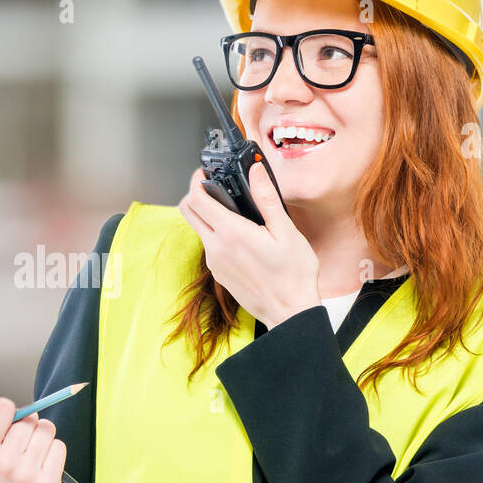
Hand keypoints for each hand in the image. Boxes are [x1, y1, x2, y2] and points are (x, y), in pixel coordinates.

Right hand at [0, 369, 64, 482]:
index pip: (4, 406)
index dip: (4, 411)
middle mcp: (3, 465)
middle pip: (28, 418)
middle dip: (22, 425)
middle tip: (12, 442)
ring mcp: (27, 476)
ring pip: (46, 429)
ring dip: (39, 436)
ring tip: (24, 452)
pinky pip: (59, 446)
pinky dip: (52, 450)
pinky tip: (37, 462)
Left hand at [177, 163, 320, 328]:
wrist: (289, 312)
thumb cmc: (293, 274)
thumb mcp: (286, 231)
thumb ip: (266, 198)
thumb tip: (256, 170)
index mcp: (232, 233)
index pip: (196, 199)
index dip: (197, 180)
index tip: (205, 172)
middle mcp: (216, 248)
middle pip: (188, 211)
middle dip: (195, 194)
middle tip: (214, 187)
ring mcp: (215, 262)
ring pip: (198, 229)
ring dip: (206, 214)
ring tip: (234, 210)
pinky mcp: (218, 273)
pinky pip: (209, 246)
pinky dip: (216, 233)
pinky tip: (239, 234)